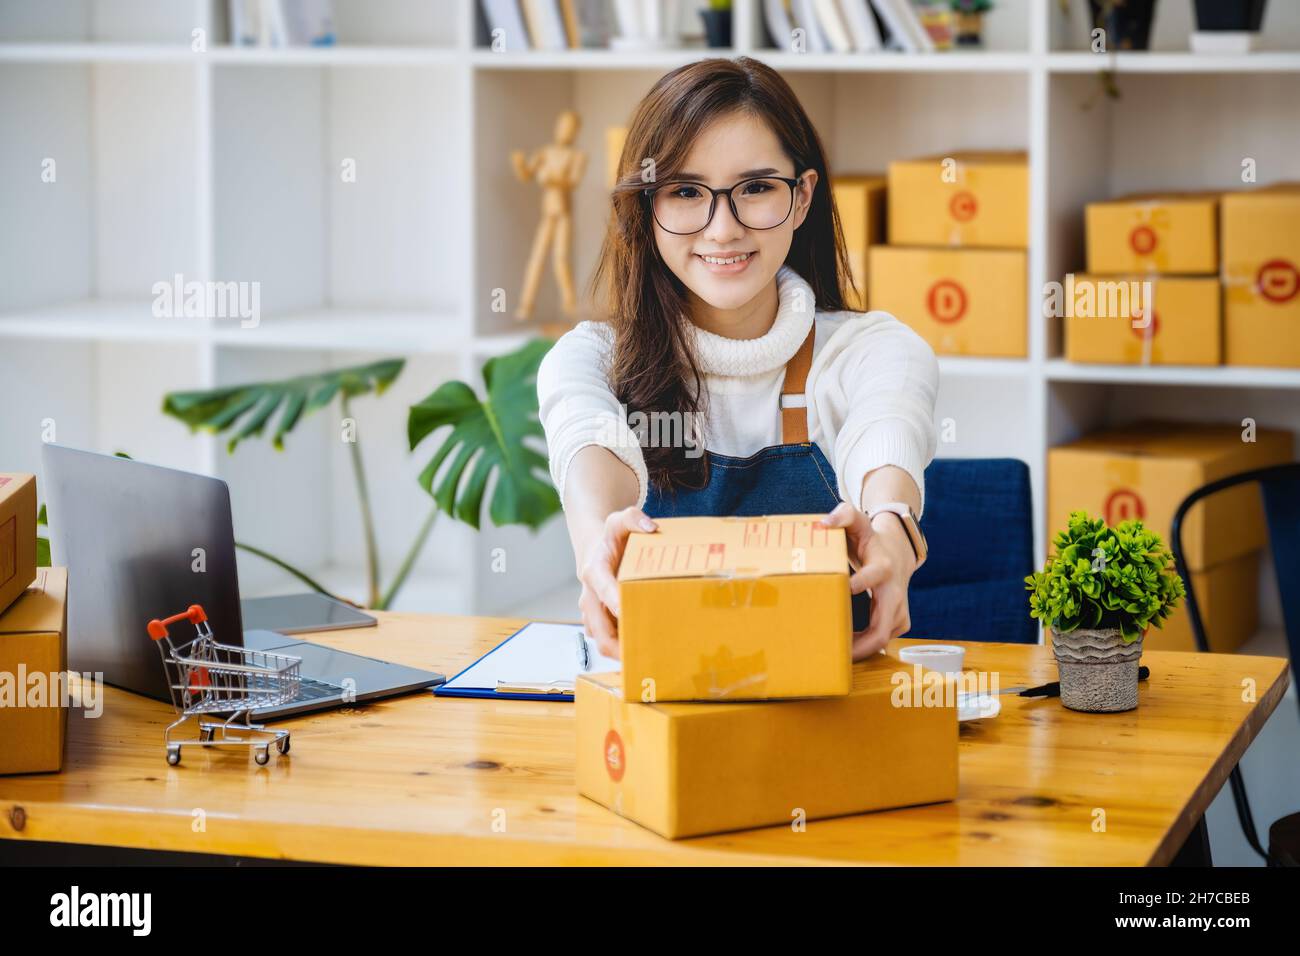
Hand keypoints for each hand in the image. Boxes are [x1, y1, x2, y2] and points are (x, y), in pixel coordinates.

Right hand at [577, 506, 656, 658]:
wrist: (594, 548)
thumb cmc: (610, 538)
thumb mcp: (619, 520)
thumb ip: (633, 518)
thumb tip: (651, 527)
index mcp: (594, 571)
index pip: (603, 589)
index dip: (614, 601)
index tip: (628, 612)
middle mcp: (589, 595)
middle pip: (598, 627)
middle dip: (617, 645)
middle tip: (640, 656)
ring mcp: (591, 610)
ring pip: (600, 639)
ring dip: (619, 652)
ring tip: (644, 662)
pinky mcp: (598, 620)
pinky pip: (606, 638)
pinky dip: (621, 647)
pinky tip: (641, 654)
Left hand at [818, 502, 917, 659]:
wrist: (898, 552)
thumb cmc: (870, 540)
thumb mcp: (859, 522)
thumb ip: (842, 515)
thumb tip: (823, 523)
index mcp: (883, 567)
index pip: (872, 576)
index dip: (857, 584)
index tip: (839, 593)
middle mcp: (895, 591)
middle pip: (882, 627)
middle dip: (859, 644)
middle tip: (833, 651)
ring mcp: (900, 609)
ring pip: (883, 639)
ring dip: (860, 650)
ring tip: (834, 655)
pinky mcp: (899, 621)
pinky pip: (883, 641)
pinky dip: (865, 648)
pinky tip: (845, 650)